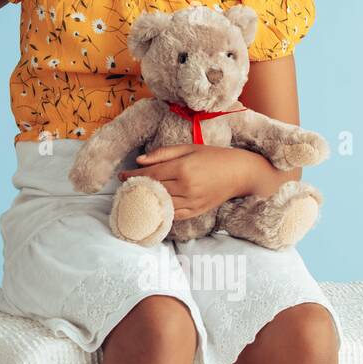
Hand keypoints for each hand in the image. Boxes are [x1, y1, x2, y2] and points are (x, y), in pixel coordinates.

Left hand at [117, 144, 252, 219]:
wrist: (240, 173)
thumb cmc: (214, 156)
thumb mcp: (189, 148)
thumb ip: (163, 153)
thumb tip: (140, 161)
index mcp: (183, 168)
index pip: (151, 174)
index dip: (134, 176)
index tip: (122, 176)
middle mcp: (186, 187)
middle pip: (154, 189)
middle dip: (137, 187)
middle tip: (124, 187)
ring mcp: (192, 202)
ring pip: (161, 204)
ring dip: (145, 201)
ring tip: (134, 197)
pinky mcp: (197, 211)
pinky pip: (173, 215)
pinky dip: (161, 212)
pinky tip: (152, 207)